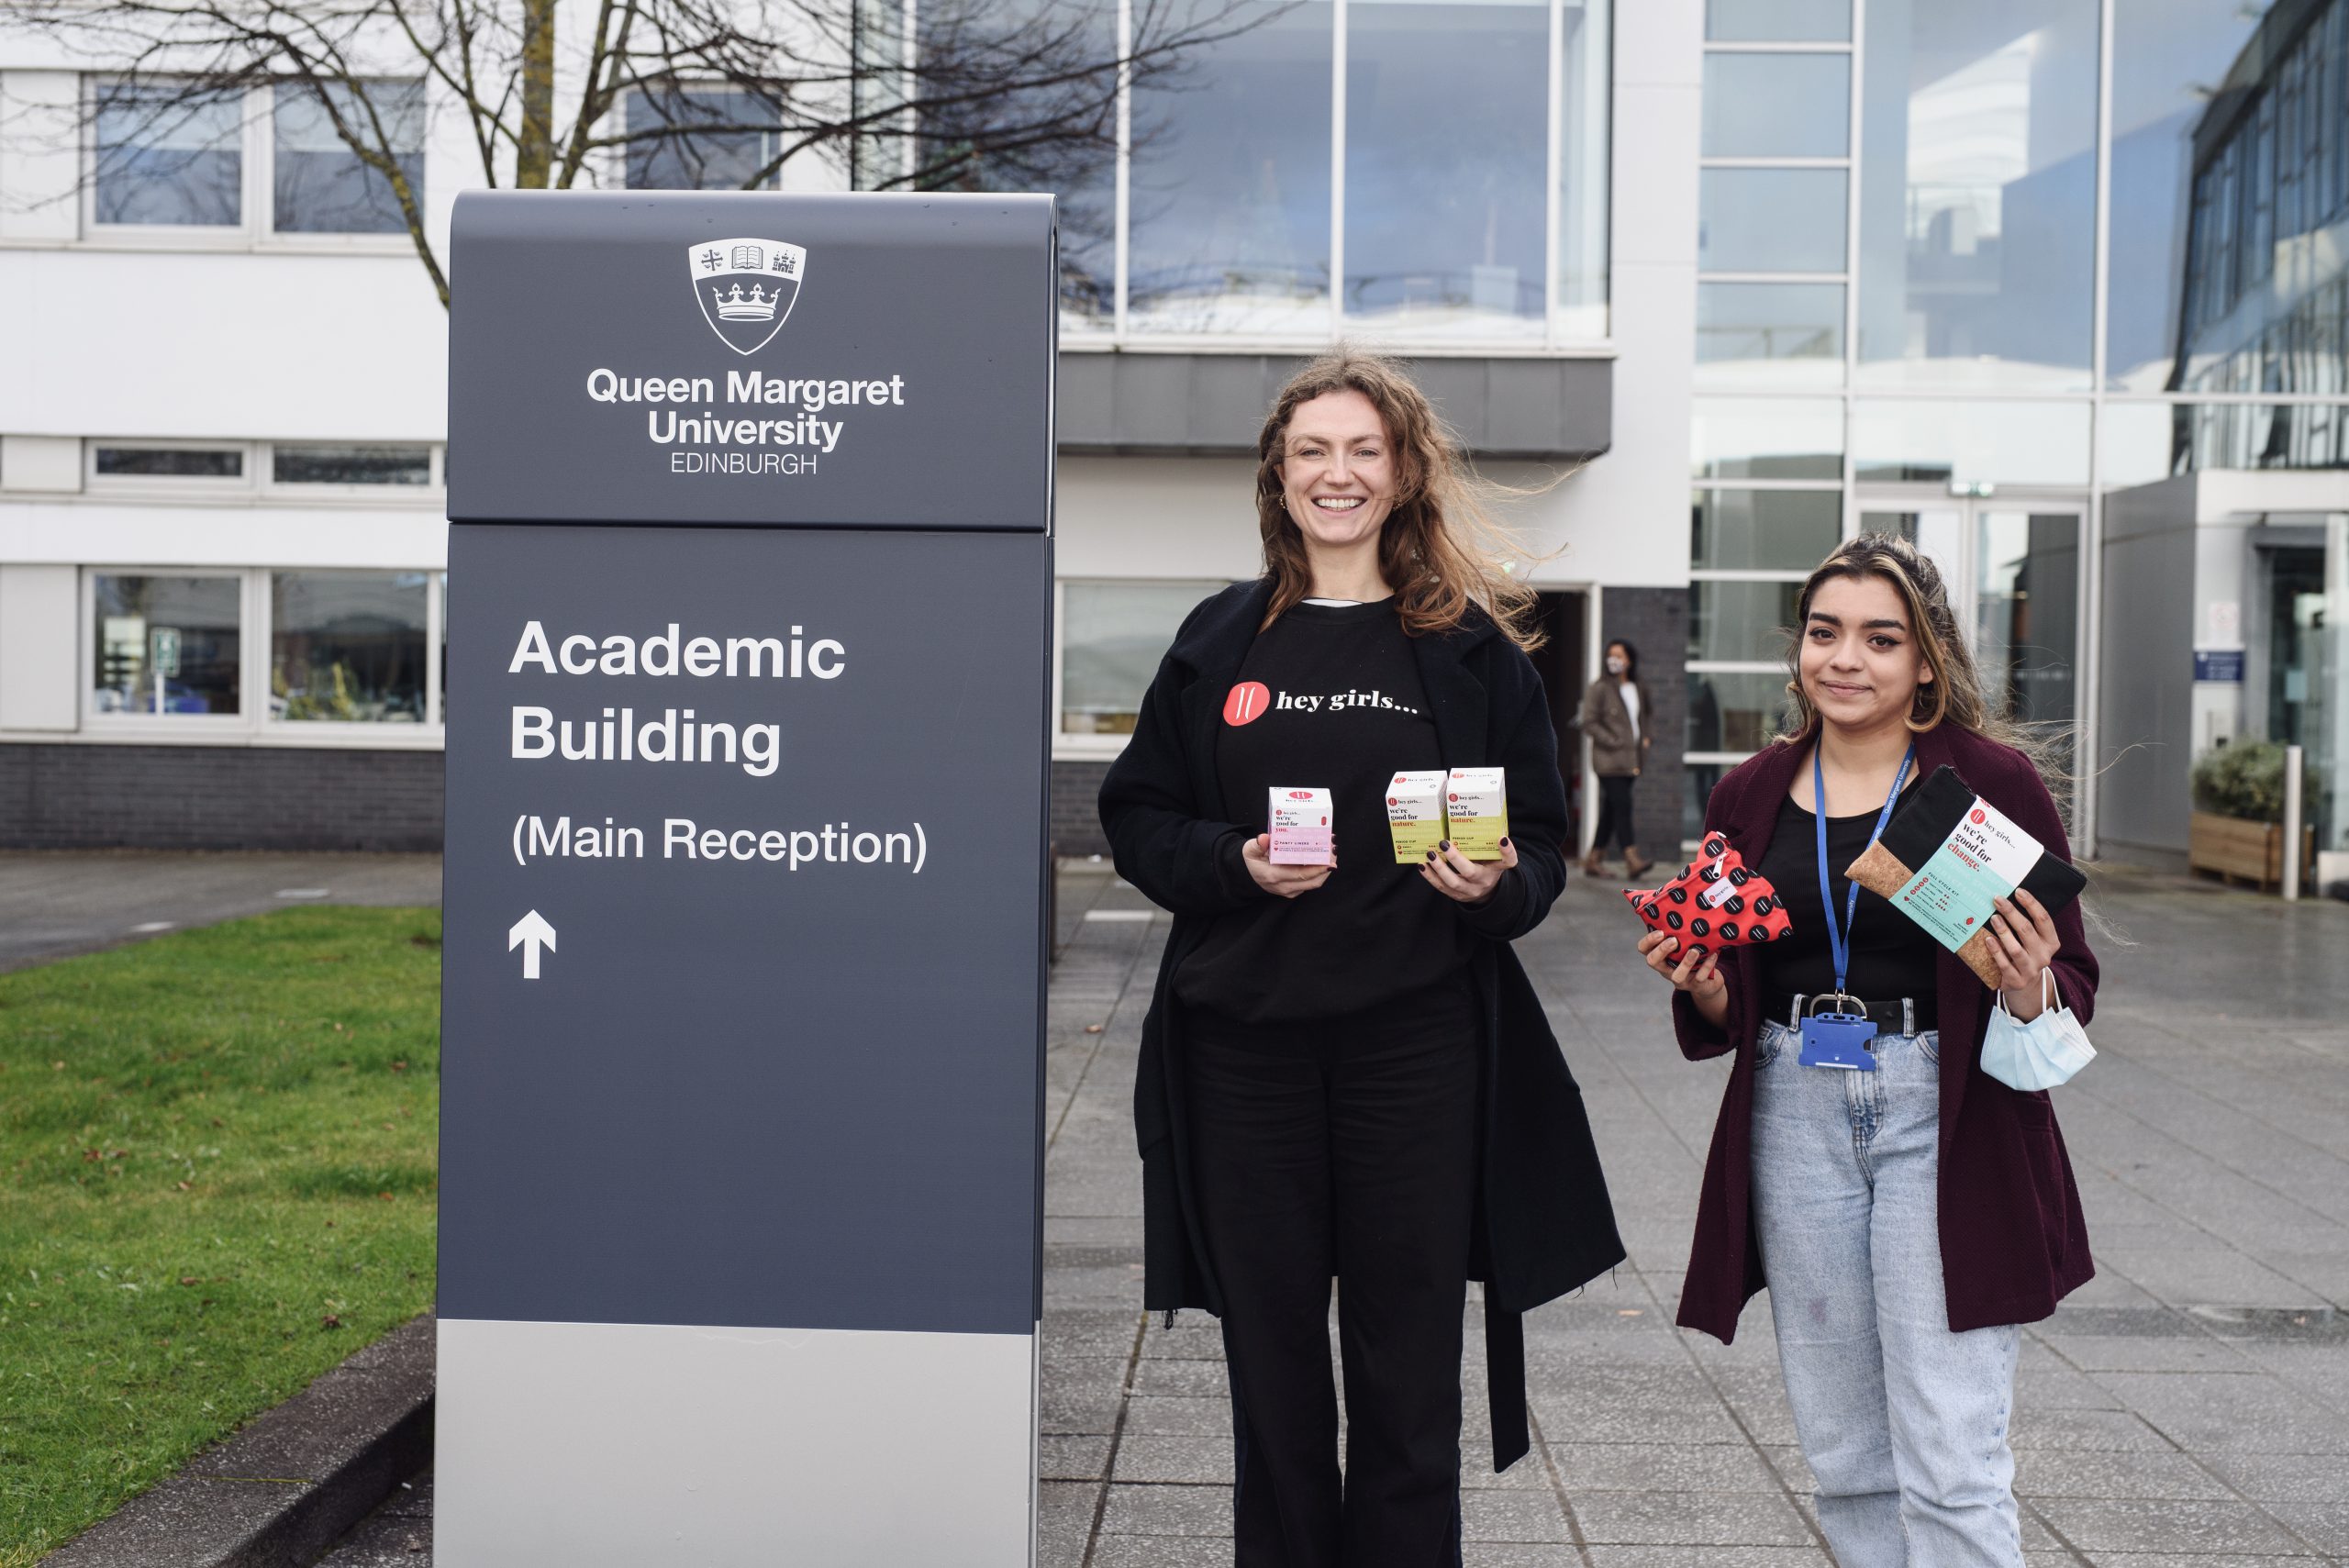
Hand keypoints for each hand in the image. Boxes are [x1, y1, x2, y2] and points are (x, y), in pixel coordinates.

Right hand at [1241, 832, 1333, 898]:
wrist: (1250, 874)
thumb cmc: (1252, 860)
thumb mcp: (1250, 850)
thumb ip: (1257, 844)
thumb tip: (1265, 838)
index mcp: (1274, 876)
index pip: (1301, 874)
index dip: (1318, 867)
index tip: (1329, 857)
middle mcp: (1283, 886)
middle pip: (1313, 880)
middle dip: (1326, 866)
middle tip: (1333, 849)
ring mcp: (1290, 891)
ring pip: (1314, 883)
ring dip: (1325, 869)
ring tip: (1331, 852)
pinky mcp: (1294, 890)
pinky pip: (1311, 883)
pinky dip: (1320, 872)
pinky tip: (1323, 858)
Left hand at [1421, 837, 1515, 904]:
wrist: (1485, 892)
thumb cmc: (1487, 866)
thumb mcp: (1493, 856)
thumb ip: (1487, 843)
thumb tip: (1472, 818)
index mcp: (1496, 868)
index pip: (1509, 861)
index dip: (1507, 851)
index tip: (1502, 839)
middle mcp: (1484, 881)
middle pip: (1471, 872)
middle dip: (1455, 858)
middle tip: (1444, 843)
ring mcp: (1469, 890)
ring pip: (1453, 882)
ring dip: (1439, 868)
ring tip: (1430, 854)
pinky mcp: (1456, 895)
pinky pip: (1442, 887)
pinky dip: (1430, 876)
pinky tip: (1422, 865)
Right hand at [1638, 929, 1724, 999]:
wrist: (1708, 981)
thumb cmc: (1692, 956)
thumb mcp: (1683, 945)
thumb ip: (1678, 931)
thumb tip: (1679, 902)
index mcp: (1660, 956)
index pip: (1643, 949)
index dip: (1648, 941)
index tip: (1661, 932)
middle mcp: (1666, 969)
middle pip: (1653, 962)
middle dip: (1662, 950)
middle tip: (1674, 940)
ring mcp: (1681, 979)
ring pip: (1676, 976)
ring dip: (1685, 963)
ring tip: (1694, 950)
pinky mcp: (1696, 985)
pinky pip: (1699, 978)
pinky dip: (1707, 966)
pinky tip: (1713, 955)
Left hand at [1987, 889, 2060, 1017]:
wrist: (2026, 986)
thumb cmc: (2026, 954)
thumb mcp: (2032, 941)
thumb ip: (2025, 925)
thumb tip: (2007, 899)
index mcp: (2051, 942)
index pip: (2044, 920)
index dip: (2032, 904)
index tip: (2018, 891)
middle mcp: (2044, 955)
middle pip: (2027, 931)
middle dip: (2012, 913)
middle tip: (1997, 900)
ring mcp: (2031, 969)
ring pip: (2016, 949)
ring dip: (2003, 932)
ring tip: (1993, 918)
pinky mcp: (2016, 980)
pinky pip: (2004, 964)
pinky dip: (1996, 951)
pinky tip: (1987, 940)